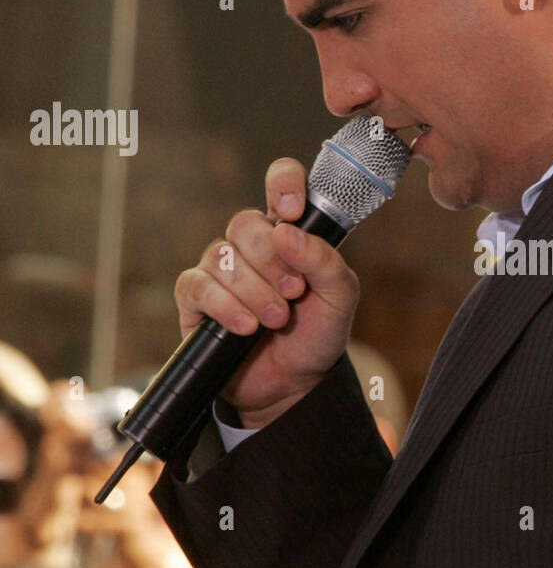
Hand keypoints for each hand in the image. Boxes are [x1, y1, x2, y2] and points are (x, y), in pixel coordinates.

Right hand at [174, 159, 359, 427]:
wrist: (293, 385)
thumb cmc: (316, 335)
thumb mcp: (340, 299)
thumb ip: (326, 262)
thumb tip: (287, 232)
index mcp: (289, 233)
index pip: (280, 182)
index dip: (283, 183)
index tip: (292, 210)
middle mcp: (251, 246)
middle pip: (245, 223)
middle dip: (273, 262)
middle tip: (294, 293)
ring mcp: (221, 270)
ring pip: (222, 256)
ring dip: (255, 291)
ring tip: (277, 320)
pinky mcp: (196, 300)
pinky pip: (199, 286)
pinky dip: (226, 307)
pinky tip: (246, 328)